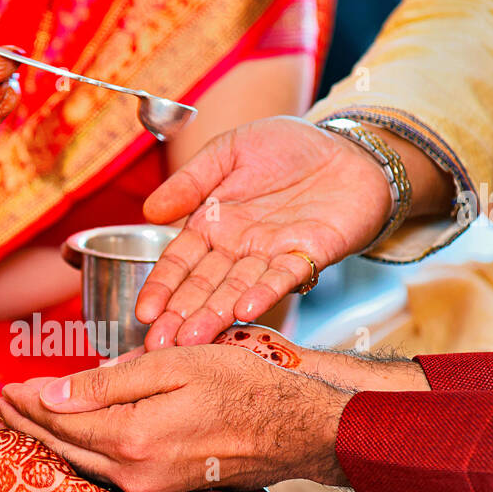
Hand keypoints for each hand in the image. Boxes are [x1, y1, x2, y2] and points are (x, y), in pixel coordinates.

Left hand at [0, 341, 352, 491]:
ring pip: (84, 464)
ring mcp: (149, 490)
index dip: (31, 401)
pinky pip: (108, 474)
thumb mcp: (173, 365)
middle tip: (3, 404)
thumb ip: (108, 383)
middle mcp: (134, 475)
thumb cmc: (245, 386)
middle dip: (31, 424)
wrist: (299, 430)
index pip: (63, 419)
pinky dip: (82, 455)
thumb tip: (51, 395)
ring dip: (52, 441)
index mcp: (132, 439)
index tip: (7, 387)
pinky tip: (71, 442)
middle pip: (65, 447)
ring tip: (26, 421)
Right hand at [136, 116, 390, 347]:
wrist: (349, 149)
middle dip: (180, 315)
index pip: (180, 262)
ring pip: (237, 289)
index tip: (143, 312)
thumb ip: (192, 179)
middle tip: (160, 343)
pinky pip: (284, 277)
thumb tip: (149, 209)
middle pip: (204, 285)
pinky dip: (265, 293)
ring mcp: (272, 255)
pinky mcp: (309, 255)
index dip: (161, 287)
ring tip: (193, 338)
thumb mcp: (230, 150)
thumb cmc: (289, 147)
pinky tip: (246, 309)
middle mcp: (239, 247)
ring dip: (215, 315)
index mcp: (214, 224)